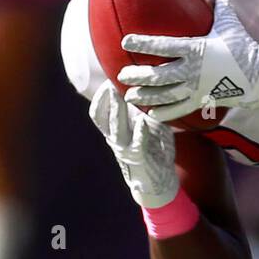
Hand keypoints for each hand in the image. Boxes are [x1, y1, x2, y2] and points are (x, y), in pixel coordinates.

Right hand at [89, 82, 178, 208]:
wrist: (159, 180)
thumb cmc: (155, 150)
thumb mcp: (150, 126)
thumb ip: (146, 110)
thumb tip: (151, 88)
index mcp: (116, 131)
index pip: (99, 111)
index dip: (101, 95)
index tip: (109, 78)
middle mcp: (116, 139)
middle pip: (102, 116)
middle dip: (106, 97)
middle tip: (111, 81)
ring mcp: (125, 149)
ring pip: (114, 127)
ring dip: (117, 109)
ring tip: (120, 94)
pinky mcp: (138, 157)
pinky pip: (136, 143)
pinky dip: (139, 131)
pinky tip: (142, 120)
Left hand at [118, 0, 258, 121]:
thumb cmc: (244, 46)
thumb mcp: (230, 22)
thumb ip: (222, 2)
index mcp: (195, 48)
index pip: (162, 45)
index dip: (142, 43)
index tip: (125, 41)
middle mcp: (192, 70)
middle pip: (158, 75)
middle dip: (138, 75)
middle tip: (123, 75)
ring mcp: (196, 88)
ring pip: (165, 94)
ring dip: (146, 97)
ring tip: (131, 97)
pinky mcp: (203, 100)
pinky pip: (180, 109)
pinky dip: (166, 113)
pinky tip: (152, 115)